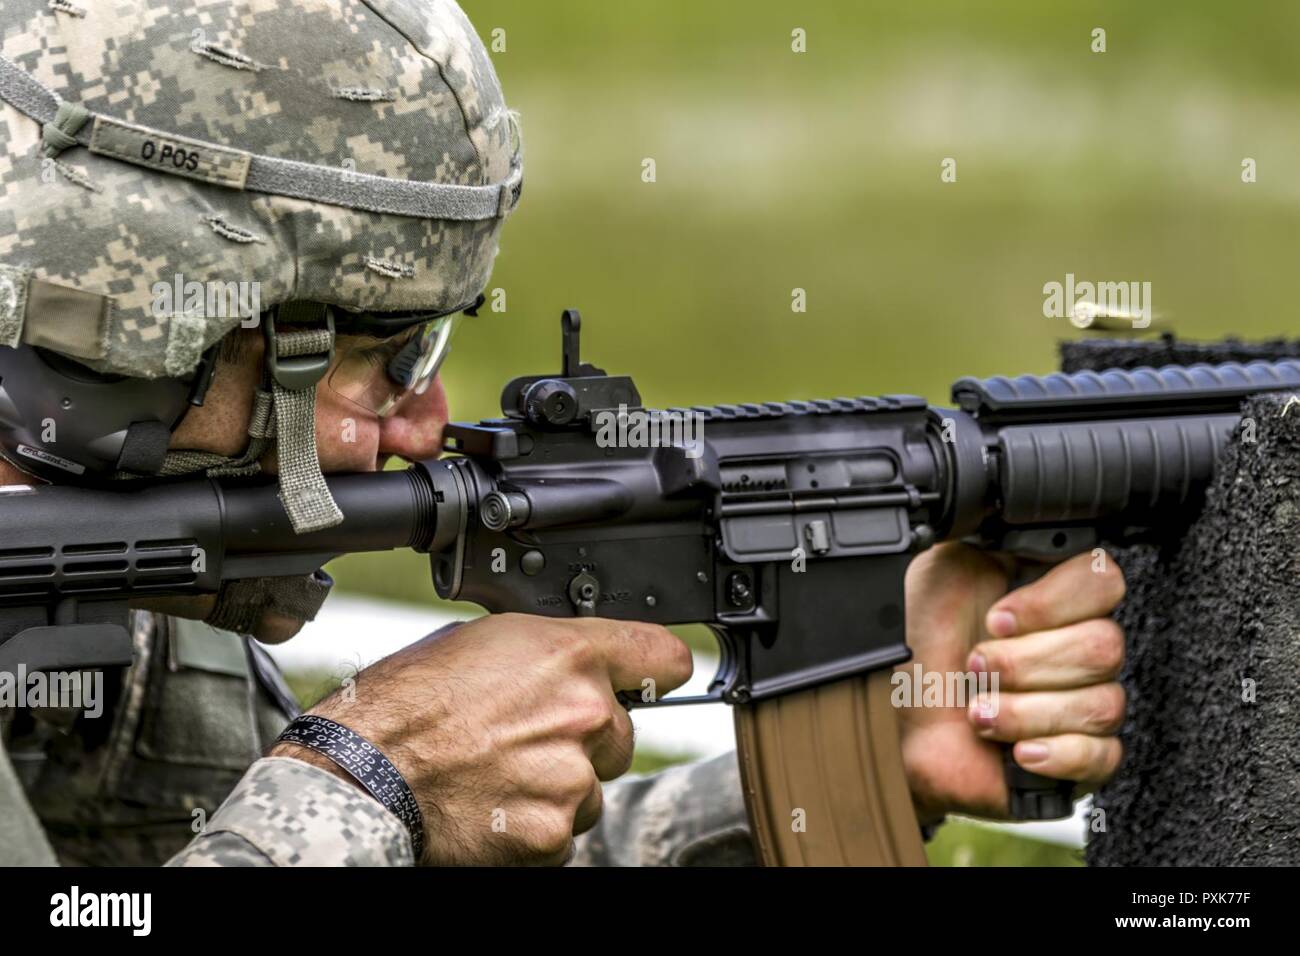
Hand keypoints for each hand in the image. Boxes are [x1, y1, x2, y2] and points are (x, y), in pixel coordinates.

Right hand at [271, 613, 691, 864]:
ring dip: (557, 784)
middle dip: (583, 738)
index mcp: (570, 656)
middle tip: (522, 735)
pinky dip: (534, 823)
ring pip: (591, 786)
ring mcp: (571, 779)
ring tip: (496, 769)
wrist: (364, 771)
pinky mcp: (551, 834)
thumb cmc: (410, 701)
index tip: (650, 678)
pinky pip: (563, 830)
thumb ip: (553, 649)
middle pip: (620, 732)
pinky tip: (493, 801)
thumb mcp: (486, 640)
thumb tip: (583, 660)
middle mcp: (583, 715)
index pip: (664, 658)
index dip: (654, 669)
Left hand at [896, 542, 1125, 822]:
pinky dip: (1056, 752)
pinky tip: (1018, 749)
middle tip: (976, 668)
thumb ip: (983, 539)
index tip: (997, 618)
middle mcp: (1074, 644)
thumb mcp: (938, 575)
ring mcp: (1082, 701)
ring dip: (1024, 711)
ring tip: (978, 712)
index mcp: (1049, 596)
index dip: (1053, 602)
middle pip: (1104, 646)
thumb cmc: (917, 653)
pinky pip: (1101, 755)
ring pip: (1100, 703)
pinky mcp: (1080, 756)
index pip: (1102, 580)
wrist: (900, 726)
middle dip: (1025, 663)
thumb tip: (1012, 518)